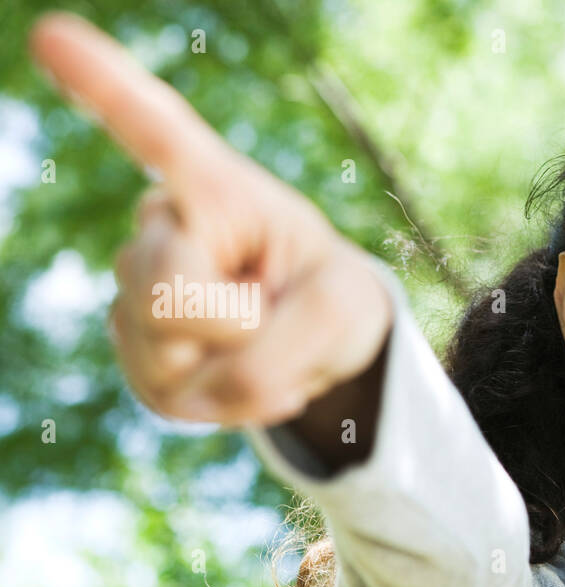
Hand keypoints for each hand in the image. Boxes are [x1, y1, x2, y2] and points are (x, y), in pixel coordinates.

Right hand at [28, 11, 393, 426]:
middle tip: (273, 313)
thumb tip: (206, 370)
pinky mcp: (137, 353)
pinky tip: (246, 374)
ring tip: (262, 342)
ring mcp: (137, 292)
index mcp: (216, 190)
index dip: (102, 86)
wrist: (321, 345)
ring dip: (237, 371)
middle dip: (235, 327)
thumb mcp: (346, 310)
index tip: (51, 32)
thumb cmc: (335, 301)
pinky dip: (226, 404)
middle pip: (162, 291)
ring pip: (165, 355)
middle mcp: (161, 227)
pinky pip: (170, 399)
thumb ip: (288, 335)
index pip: (155, 134)